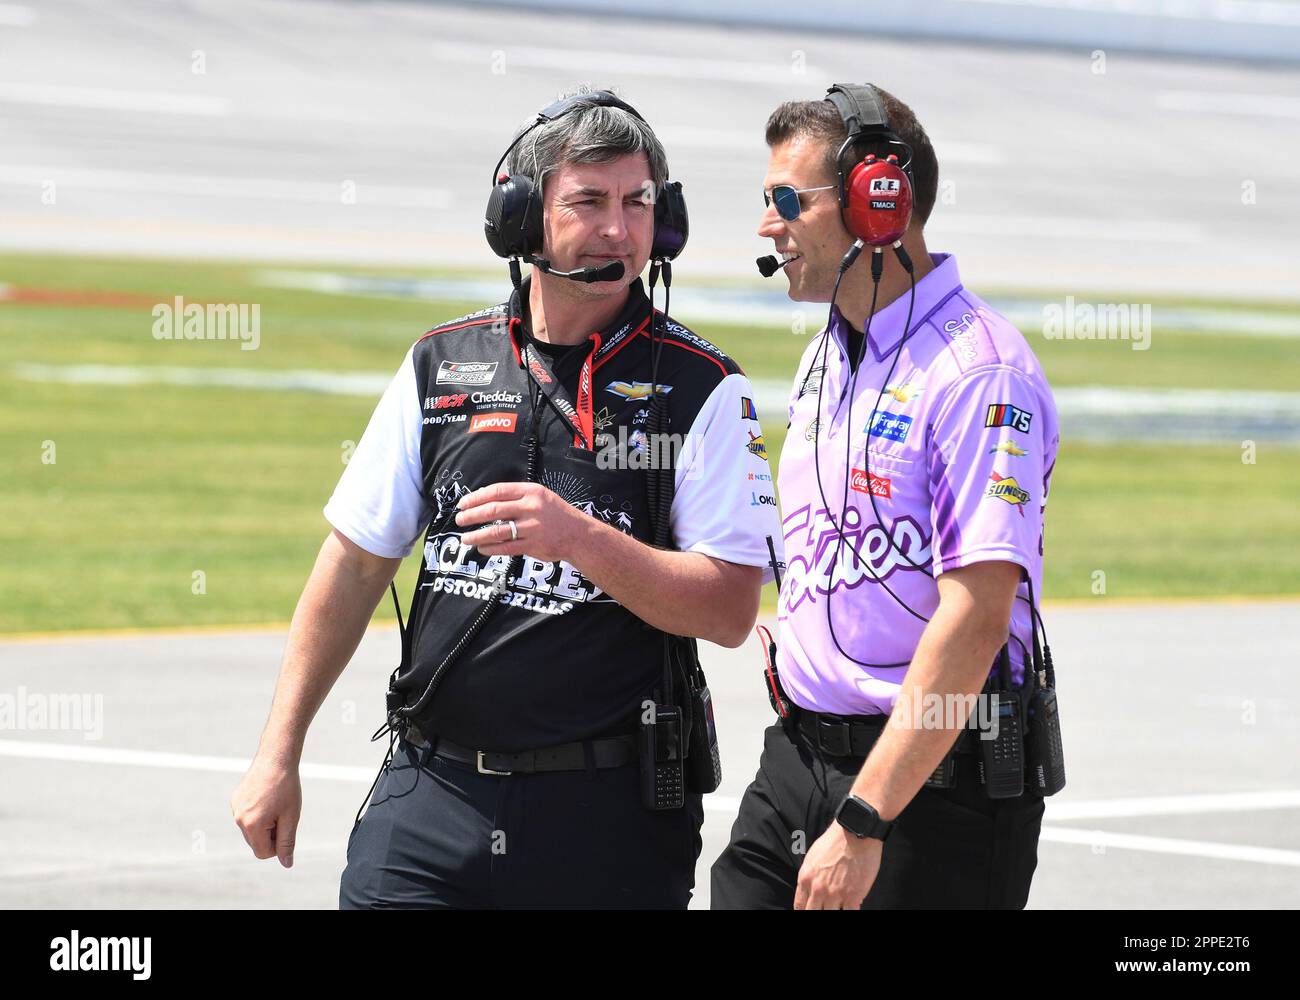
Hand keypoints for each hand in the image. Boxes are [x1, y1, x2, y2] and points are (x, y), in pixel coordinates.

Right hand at [231, 754, 301, 867]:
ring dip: (265, 824)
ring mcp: (235, 808)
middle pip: (256, 842)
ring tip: (276, 803)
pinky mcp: (235, 800)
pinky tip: (267, 797)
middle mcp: (238, 818)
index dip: (278, 845)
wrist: (276, 757)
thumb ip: (287, 842)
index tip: (286, 826)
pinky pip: (247, 816)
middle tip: (283, 813)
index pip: (263, 852)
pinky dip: (258, 813)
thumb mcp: (291, 817)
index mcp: (251, 825)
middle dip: (271, 834)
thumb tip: (286, 863)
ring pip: (252, 830)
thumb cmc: (287, 787)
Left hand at [455, 481, 588, 562]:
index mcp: (531, 492)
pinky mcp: (533, 545)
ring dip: (477, 535)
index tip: (463, 503)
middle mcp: (531, 508)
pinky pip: (506, 547)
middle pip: (494, 510)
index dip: (476, 497)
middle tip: (459, 520)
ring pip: (497, 531)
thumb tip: (485, 500)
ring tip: (465, 538)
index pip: (498, 491)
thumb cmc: (556, 515)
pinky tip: (482, 548)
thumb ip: (517, 497)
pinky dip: (491, 548)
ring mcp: (532, 528)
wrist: (579, 535)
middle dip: (472, 515)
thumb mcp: (540, 497)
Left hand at [794, 822, 882, 909]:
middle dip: (817, 912)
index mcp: (806, 878)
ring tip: (838, 906)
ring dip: (834, 910)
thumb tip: (813, 889)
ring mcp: (835, 894)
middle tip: (824, 908)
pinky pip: (849, 913)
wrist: (854, 833)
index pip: (799, 906)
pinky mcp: (852, 896)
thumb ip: (811, 876)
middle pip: (812, 913)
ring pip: (830, 914)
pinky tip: (851, 906)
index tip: (809, 909)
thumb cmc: (834, 841)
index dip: (804, 911)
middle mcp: (818, 889)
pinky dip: (850, 910)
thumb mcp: (812, 857)